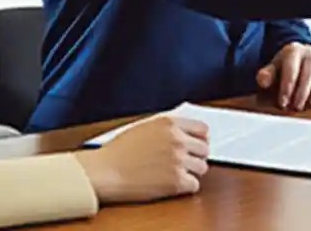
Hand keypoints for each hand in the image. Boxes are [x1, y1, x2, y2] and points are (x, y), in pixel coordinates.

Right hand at [75, 115, 209, 204]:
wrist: (105, 171)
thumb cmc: (118, 151)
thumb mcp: (145, 127)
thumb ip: (167, 129)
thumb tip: (186, 134)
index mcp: (170, 124)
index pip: (203, 129)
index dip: (199, 139)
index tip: (195, 145)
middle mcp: (178, 140)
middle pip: (205, 149)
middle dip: (196, 156)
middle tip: (184, 162)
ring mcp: (178, 161)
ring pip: (202, 168)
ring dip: (191, 172)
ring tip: (176, 174)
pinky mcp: (176, 181)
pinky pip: (194, 185)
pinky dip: (186, 187)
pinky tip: (172, 185)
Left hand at [256, 42, 310, 110]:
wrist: (304, 57)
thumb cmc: (287, 67)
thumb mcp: (274, 68)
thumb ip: (266, 75)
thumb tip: (263, 81)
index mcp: (294, 51)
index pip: (291, 70)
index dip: (287, 88)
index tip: (283, 102)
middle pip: (308, 76)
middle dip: (301, 94)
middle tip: (295, 107)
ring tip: (307, 106)